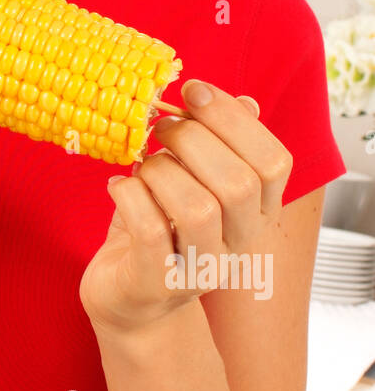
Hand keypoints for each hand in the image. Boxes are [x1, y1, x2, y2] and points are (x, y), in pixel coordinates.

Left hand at [78, 80, 293, 335]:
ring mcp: (200, 270)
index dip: (234, 120)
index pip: (273, 162)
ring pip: (196, 209)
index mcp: (257, 213)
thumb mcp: (192, 182)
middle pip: (238, 184)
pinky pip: (148, 231)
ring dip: (161, 171)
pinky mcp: (156, 284)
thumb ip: (218, 144)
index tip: (193, 90)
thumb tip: (245, 101)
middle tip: (157, 128)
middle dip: (192, 140)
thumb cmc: (160, 229)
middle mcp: (238, 245)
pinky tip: (117, 186)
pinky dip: (128, 195)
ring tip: (141, 163)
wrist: (129, 300)